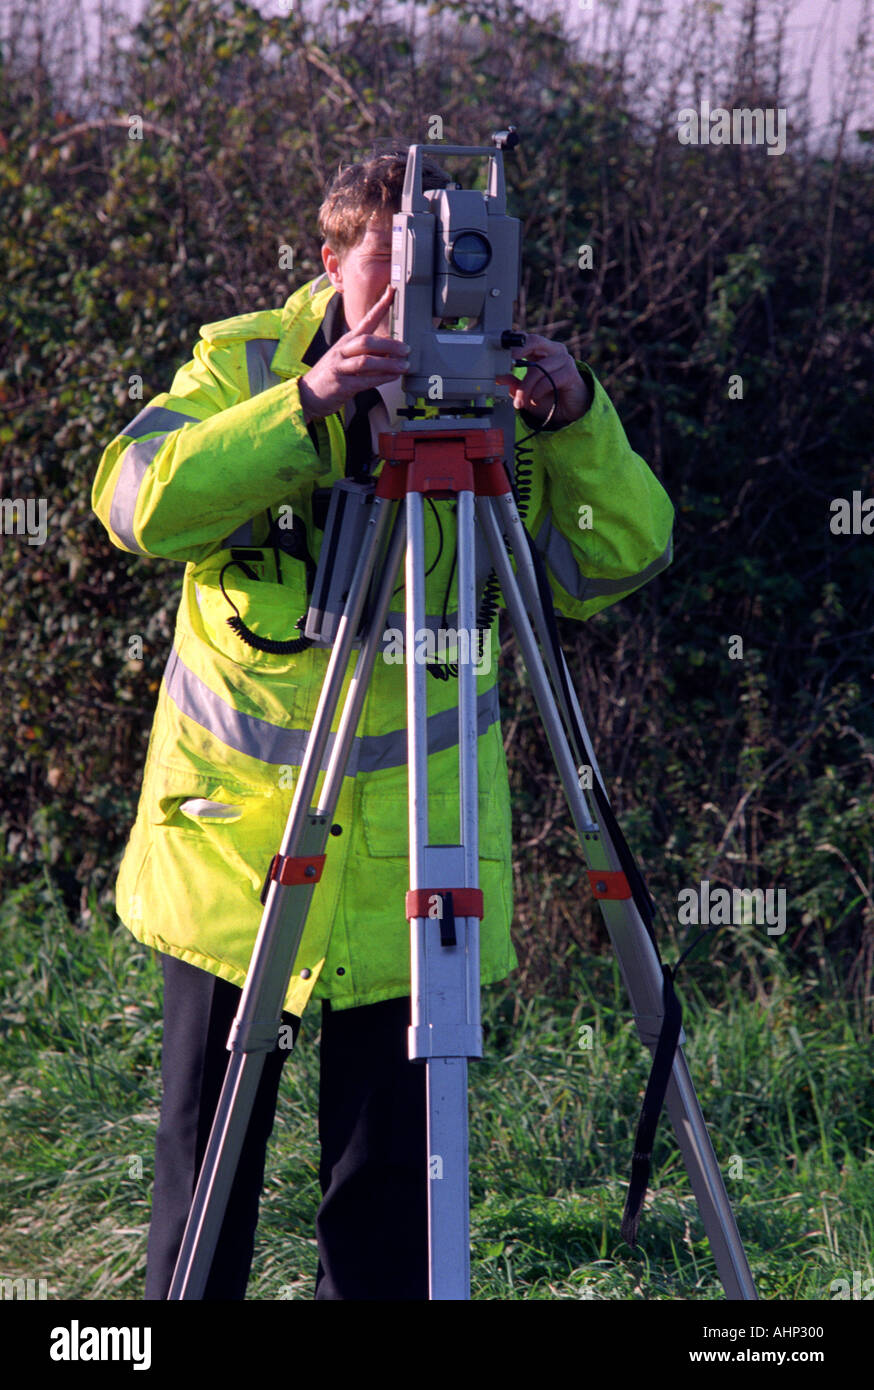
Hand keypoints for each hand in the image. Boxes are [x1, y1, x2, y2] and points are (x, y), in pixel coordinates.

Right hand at [297, 285, 408, 422]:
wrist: (308, 394)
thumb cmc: (332, 374)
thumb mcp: (346, 357)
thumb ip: (367, 352)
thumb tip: (392, 348)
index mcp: (346, 341)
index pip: (365, 320)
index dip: (379, 306)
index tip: (392, 292)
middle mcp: (342, 350)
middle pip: (366, 341)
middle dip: (389, 344)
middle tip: (406, 349)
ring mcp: (340, 367)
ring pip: (366, 361)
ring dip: (388, 363)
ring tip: (404, 366)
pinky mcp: (341, 385)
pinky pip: (364, 381)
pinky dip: (381, 379)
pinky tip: (393, 377)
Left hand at [496, 333, 590, 427]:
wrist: (570, 413)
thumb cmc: (549, 398)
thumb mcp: (527, 392)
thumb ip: (514, 384)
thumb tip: (499, 378)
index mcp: (541, 351)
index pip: (526, 339)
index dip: (513, 343)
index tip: (499, 353)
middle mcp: (553, 350)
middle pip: (534, 341)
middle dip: (518, 352)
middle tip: (507, 365)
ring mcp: (564, 360)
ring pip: (538, 368)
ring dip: (526, 388)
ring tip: (521, 401)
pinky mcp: (571, 373)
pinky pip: (549, 380)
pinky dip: (538, 392)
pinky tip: (535, 400)